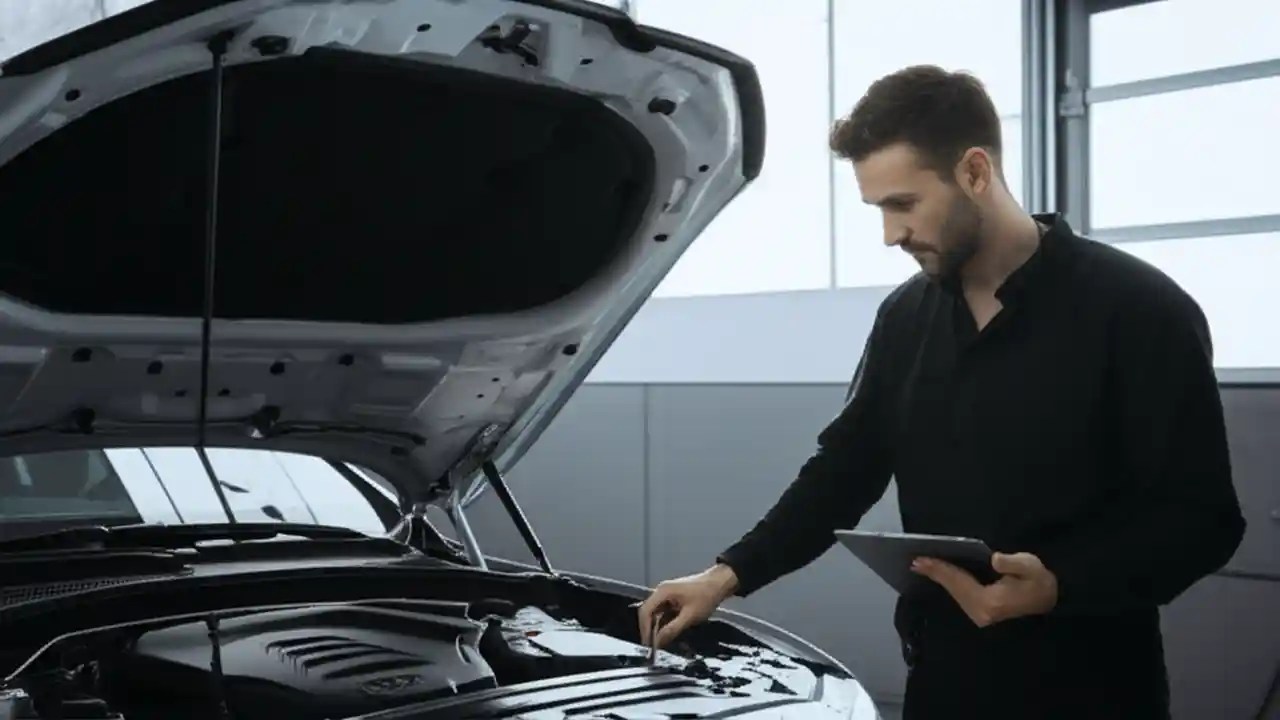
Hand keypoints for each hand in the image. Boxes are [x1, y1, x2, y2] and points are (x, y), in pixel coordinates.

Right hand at [638, 564, 738, 648]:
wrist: (720, 582)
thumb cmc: (706, 597)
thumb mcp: (690, 616)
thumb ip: (672, 629)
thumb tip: (658, 642)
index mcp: (662, 592)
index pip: (645, 612)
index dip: (644, 629)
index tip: (647, 645)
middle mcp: (661, 591)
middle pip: (648, 612)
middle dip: (650, 630)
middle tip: (652, 647)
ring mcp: (667, 594)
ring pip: (656, 613)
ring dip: (657, 627)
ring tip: (660, 643)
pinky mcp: (674, 597)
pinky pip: (664, 612)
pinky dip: (665, 622)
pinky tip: (669, 633)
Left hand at [911, 552, 1057, 627]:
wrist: (1051, 600)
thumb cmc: (1040, 582)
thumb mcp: (1032, 568)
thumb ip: (1014, 563)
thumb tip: (995, 559)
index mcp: (991, 602)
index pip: (959, 582)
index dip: (940, 569)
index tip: (920, 560)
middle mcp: (981, 612)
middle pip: (953, 589)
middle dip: (934, 573)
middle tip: (914, 561)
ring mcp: (981, 616)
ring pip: (955, 594)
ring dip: (939, 578)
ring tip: (921, 565)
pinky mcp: (982, 613)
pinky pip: (960, 596)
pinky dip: (949, 584)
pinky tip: (939, 574)